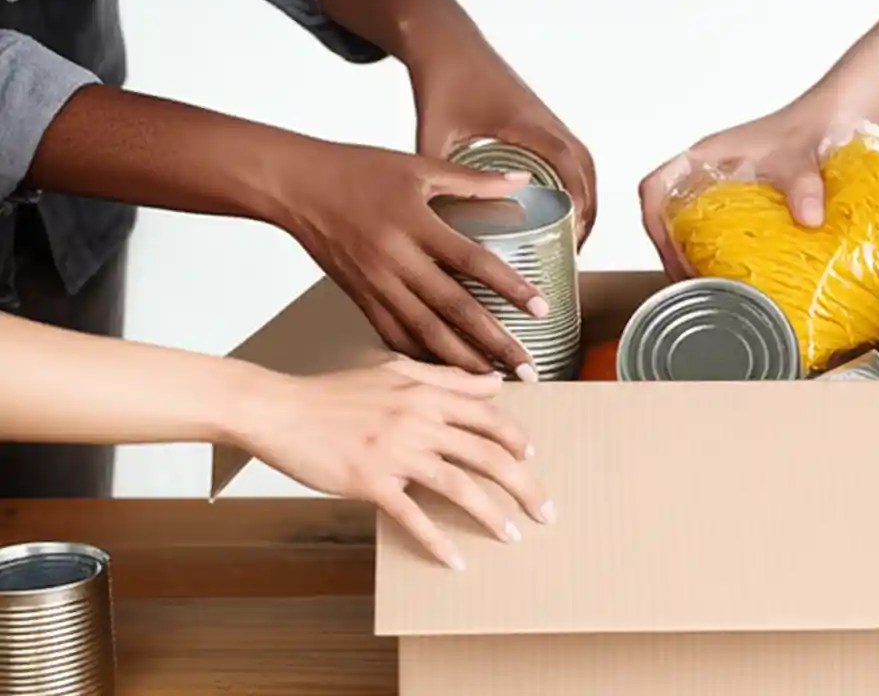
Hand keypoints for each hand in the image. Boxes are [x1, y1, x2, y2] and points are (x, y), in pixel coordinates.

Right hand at [235, 357, 553, 569]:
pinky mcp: (371, 481)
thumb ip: (446, 378)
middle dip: (524, 486)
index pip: (488, 418)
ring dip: (492, 515)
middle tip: (546, 510)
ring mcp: (396, 453)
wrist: (280, 410)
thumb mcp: (393, 371)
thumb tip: (493, 384)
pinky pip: (413, 517)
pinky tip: (454, 561)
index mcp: (427, 394)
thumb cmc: (334, 393)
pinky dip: (437, 541)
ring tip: (513, 536)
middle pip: (488, 455)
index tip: (532, 459)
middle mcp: (419, 421)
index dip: (516, 440)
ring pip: (460, 486)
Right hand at [282, 145, 547, 379]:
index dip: (511, 287)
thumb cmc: (357, 169)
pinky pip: (394, 337)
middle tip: (529, 369)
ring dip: (462, 361)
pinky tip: (445, 376)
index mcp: (416, 224)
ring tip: (496, 382)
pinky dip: (421, 358)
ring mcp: (376, 285)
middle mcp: (397, 260)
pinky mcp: (360, 300)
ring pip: (425, 333)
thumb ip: (473, 179)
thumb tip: (523, 181)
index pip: (474, 261)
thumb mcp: (418, 167)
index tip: (542, 310)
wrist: (295, 186)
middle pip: (455, 310)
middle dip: (495, 343)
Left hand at [410, 45, 596, 245]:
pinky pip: (571, 155)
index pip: (567, 164)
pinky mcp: (541, 121)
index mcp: (526, 123)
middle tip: (575, 250)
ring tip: (574, 236)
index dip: (577, 203)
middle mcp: (545, 121)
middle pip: (585, 171)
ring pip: (583, 164)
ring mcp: (547, 120)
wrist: (447, 44)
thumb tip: (433, 218)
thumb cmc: (444, 81)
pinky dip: (576, 183)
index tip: (574, 235)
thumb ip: (435, 173)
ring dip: (585, 199)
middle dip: (587, 213)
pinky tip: (562, 208)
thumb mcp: (434, 133)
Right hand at [639, 93, 843, 279]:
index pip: (655, 188)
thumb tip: (808, 219)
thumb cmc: (805, 128)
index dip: (655, 225)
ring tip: (704, 286)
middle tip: (689, 284)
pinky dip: (711, 253)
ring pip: (682, 224)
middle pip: (662, 215)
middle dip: (669, 252)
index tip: (672, 255)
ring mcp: (718, 189)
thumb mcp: (802, 158)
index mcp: (705, 158)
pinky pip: (710, 230)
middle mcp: (704, 173)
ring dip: (686, 255)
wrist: (828, 121)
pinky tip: (728, 272)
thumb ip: (804, 185)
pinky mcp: (738, 203)